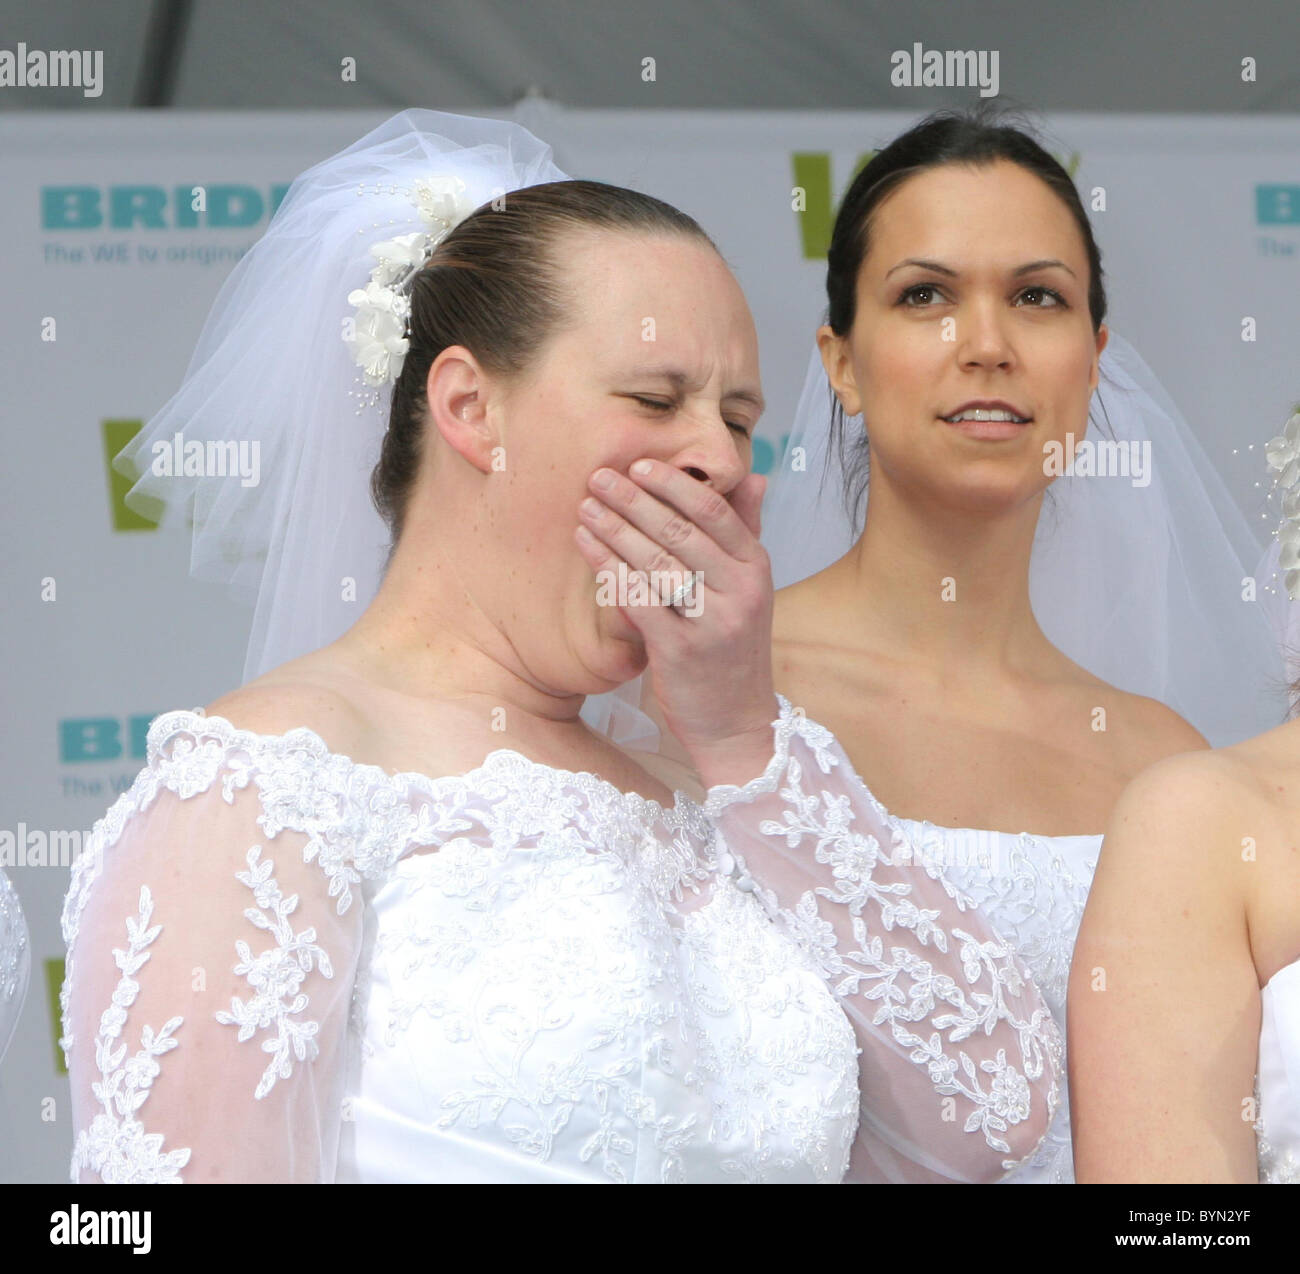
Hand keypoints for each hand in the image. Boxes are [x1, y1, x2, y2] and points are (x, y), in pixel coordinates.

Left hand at [574, 459, 778, 783]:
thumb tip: (753, 476)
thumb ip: (747, 532)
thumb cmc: (734, 649)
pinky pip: (637, 600)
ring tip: (585, 508)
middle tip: (599, 478)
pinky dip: (610, 569)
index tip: (639, 465)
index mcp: (756, 569)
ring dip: (614, 530)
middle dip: (634, 501)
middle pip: (680, 533)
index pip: (715, 513)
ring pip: (655, 563)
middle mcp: (739, 592)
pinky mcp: (679, 651)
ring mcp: (710, 622)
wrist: (737, 723)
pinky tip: (588, 549)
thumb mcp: (752, 589)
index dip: (674, 485)